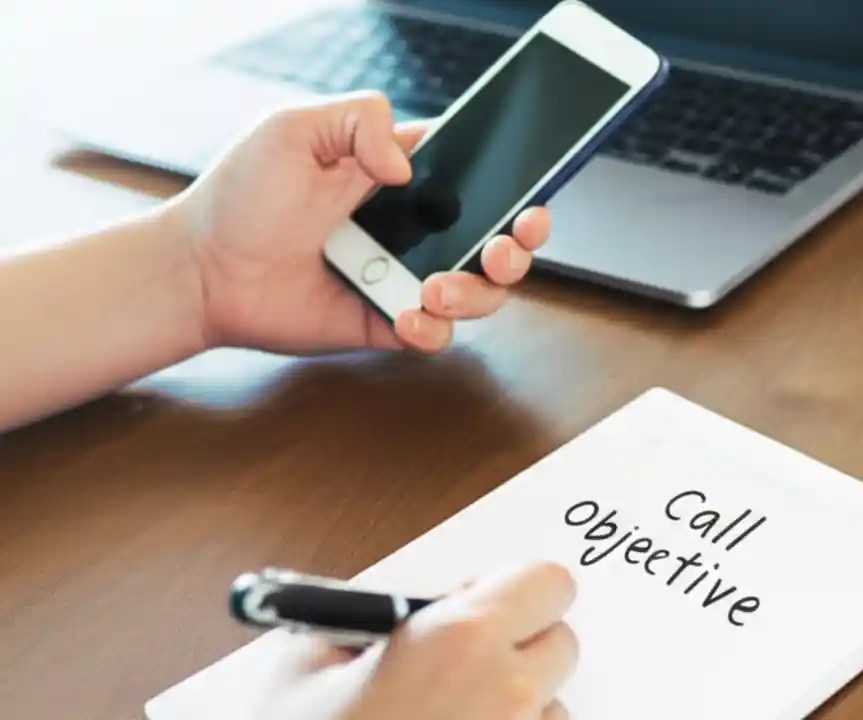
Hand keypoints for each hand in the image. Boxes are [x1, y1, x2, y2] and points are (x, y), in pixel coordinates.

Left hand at [172, 92, 549, 353]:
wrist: (203, 269)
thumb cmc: (243, 195)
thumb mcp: (295, 128)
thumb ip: (359, 118)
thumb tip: (406, 166)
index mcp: (405, 179)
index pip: (481, 179)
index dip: (517, 187)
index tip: (529, 195)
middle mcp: (416, 230)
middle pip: (500, 240)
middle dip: (521, 244)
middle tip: (506, 243)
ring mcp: (407, 278)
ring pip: (481, 292)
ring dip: (478, 291)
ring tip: (437, 286)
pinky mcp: (388, 323)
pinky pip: (437, 334)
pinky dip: (434, 329)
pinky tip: (410, 315)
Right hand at [261, 562, 577, 719]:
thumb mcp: (310, 656)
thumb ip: (380, 614)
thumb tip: (419, 608)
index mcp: (460, 637)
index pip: (550, 582)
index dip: (518, 588)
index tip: (485, 601)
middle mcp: (506, 691)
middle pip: (561, 643)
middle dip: (519, 644)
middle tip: (462, 663)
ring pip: (553, 704)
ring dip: (517, 703)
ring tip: (450, 716)